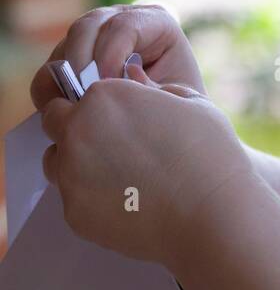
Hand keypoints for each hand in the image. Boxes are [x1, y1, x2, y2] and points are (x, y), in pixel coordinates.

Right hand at [29, 4, 206, 110]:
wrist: (170, 124)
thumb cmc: (182, 108)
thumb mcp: (178, 98)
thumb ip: (152, 87)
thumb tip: (117, 77)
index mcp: (155, 22)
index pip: (125, 24)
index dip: (113, 52)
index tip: (110, 85)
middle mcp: (121, 21)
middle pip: (88, 25)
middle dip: (83, 60)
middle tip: (84, 95)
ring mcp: (94, 38)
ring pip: (66, 43)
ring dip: (65, 75)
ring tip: (73, 105)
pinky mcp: (74, 60)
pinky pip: (52, 67)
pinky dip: (50, 89)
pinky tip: (60, 111)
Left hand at [39, 63, 253, 270]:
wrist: (213, 216)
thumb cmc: (209, 155)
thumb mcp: (190, 103)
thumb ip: (152, 86)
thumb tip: (132, 74)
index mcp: (104, 97)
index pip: (78, 93)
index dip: (98, 105)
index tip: (118, 118)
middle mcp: (78, 131)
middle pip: (55, 122)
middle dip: (77, 128)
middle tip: (114, 145)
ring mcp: (71, 174)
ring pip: (57, 161)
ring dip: (76, 162)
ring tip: (119, 174)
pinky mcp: (74, 212)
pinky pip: (73, 198)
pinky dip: (91, 198)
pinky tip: (127, 201)